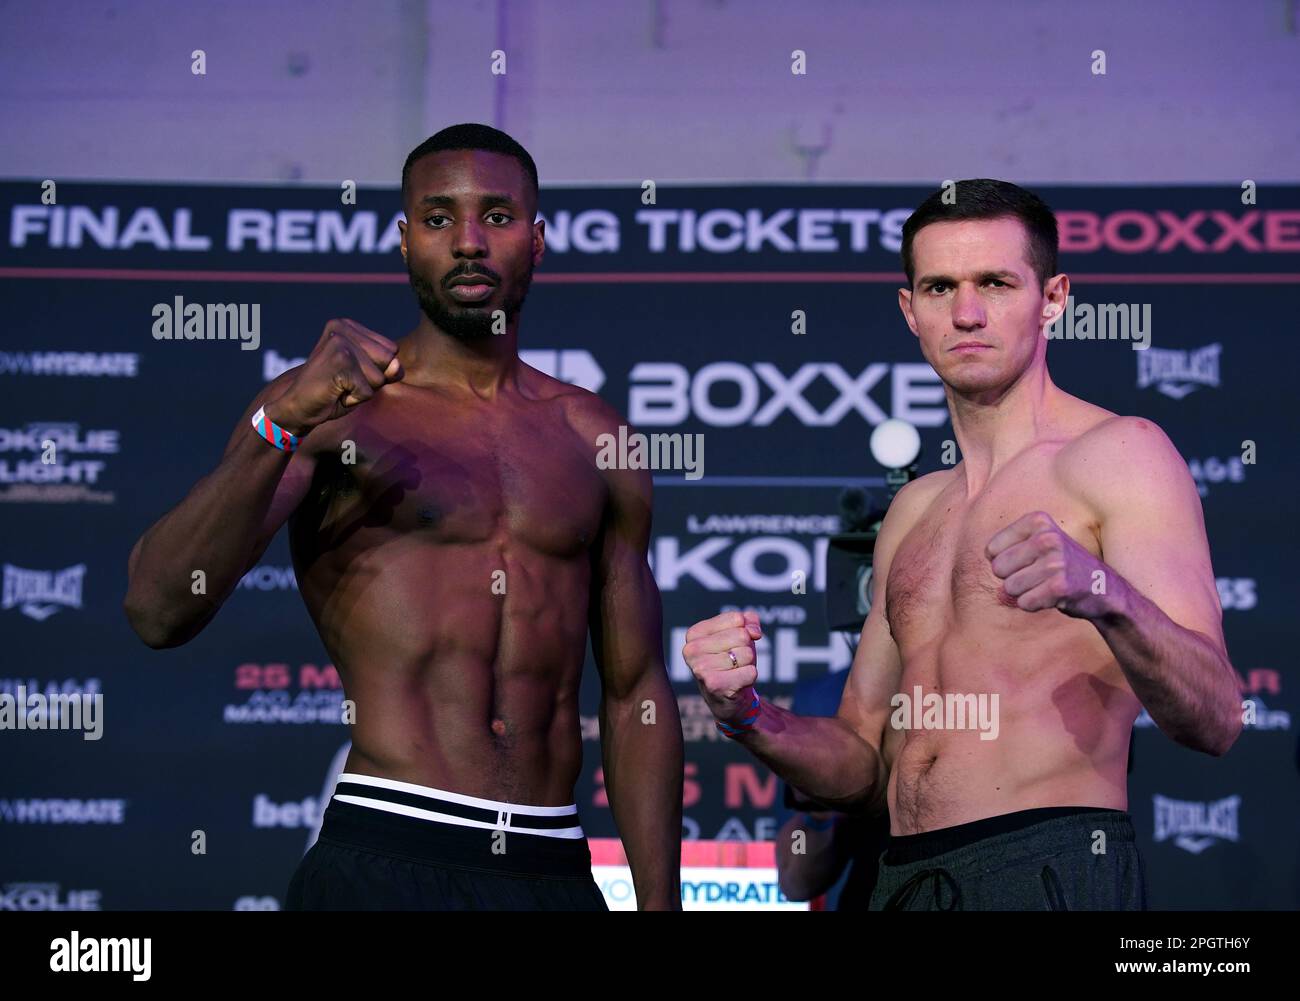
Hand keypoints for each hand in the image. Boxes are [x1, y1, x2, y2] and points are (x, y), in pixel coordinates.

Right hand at [266, 318, 403, 433]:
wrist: (297, 406)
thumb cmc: (334, 391)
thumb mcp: (366, 378)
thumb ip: (387, 370)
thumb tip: (397, 366)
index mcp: (348, 325)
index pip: (391, 350)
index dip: (376, 369)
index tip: (350, 373)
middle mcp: (343, 328)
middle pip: (389, 361)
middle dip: (372, 380)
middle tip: (344, 381)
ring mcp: (340, 343)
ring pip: (380, 378)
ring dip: (363, 391)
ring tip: (339, 387)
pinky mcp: (340, 362)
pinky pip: (367, 392)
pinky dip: (354, 400)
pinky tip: (334, 393)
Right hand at [682, 610, 762, 725]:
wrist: (728, 699)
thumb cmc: (732, 662)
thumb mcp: (739, 635)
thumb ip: (748, 620)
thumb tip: (754, 632)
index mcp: (694, 634)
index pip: (736, 619)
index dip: (745, 630)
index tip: (735, 644)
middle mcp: (692, 650)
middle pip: (741, 636)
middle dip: (747, 649)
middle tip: (735, 662)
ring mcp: (701, 668)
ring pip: (746, 654)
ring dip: (748, 664)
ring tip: (735, 672)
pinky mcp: (714, 685)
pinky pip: (750, 672)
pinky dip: (750, 677)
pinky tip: (737, 683)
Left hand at [986, 511, 1113, 617]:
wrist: (1104, 588)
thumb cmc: (1062, 564)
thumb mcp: (1039, 542)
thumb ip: (1008, 549)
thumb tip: (991, 570)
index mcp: (1038, 521)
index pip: (992, 548)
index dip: (1003, 561)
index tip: (1027, 560)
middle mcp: (1047, 537)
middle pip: (998, 568)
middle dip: (1011, 578)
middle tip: (1036, 575)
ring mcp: (1055, 562)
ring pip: (1010, 587)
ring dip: (1024, 592)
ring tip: (1045, 585)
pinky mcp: (1060, 586)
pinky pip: (1025, 602)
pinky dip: (1034, 604)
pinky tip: (1051, 596)